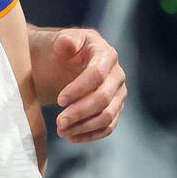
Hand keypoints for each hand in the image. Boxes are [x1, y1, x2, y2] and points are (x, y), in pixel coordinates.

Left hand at [33, 28, 127, 142]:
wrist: (61, 63)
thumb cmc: (60, 51)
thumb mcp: (59, 40)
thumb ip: (65, 40)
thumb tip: (68, 43)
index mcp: (106, 54)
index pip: (97, 74)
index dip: (79, 89)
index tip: (60, 100)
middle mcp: (117, 75)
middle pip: (104, 98)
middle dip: (80, 112)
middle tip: (59, 122)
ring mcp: (118, 94)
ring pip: (107, 116)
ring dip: (84, 127)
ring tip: (62, 131)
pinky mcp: (114, 109)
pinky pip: (107, 127)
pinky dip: (90, 135)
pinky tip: (71, 137)